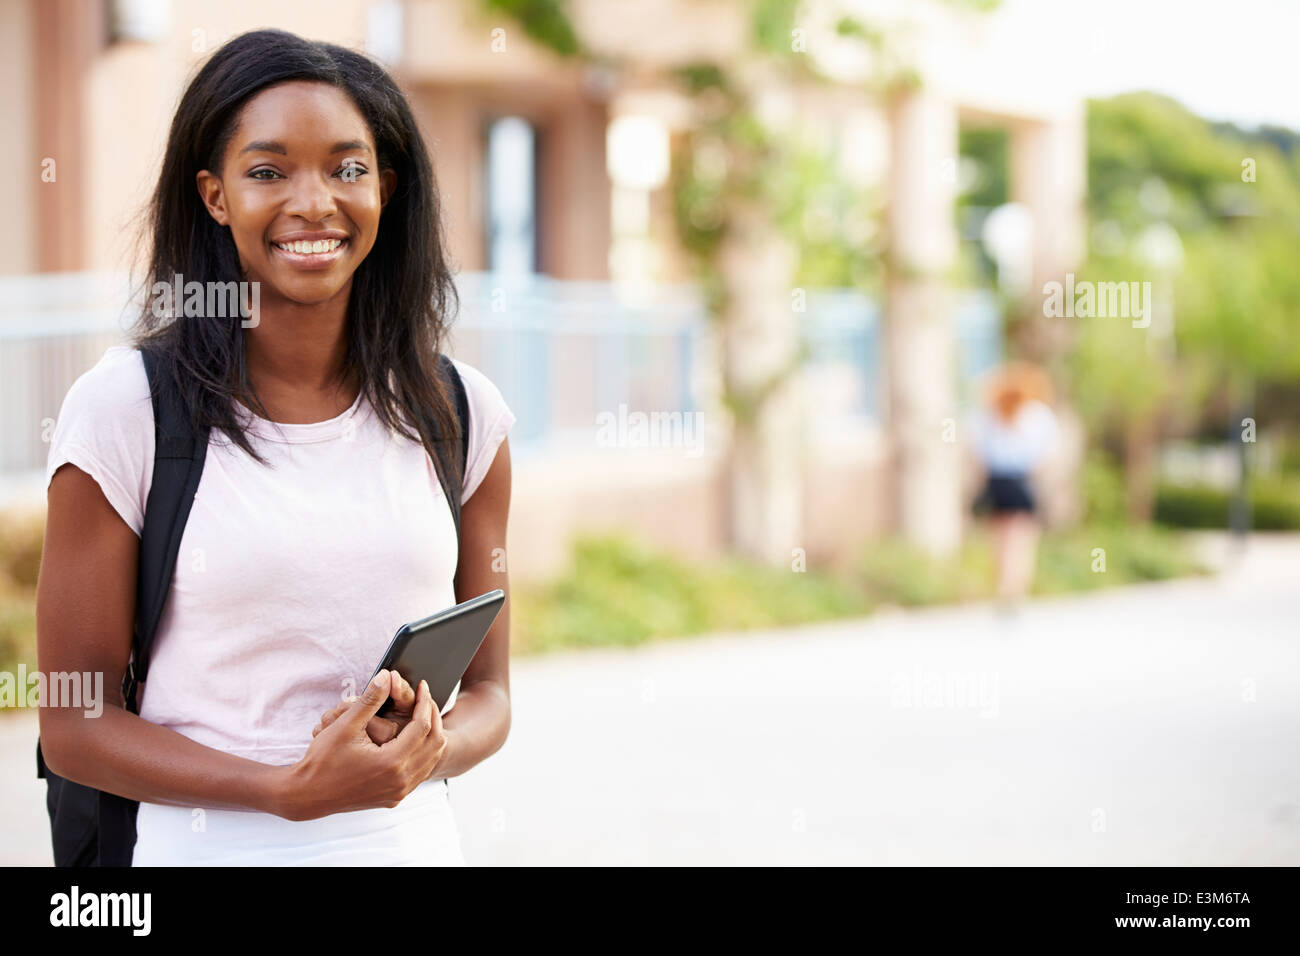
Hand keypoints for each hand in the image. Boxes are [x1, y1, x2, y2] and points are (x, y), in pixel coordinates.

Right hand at [281, 669, 446, 820]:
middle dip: (433, 717)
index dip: (424, 702)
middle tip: (426, 698)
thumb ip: (370, 699)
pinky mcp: (393, 798)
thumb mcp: (345, 725)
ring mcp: (398, 792)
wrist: (308, 795)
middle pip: (434, 744)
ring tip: (422, 715)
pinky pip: (419, 774)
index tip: (423, 685)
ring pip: (430, 760)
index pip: (422, 726)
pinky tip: (412, 739)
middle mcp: (399, 780)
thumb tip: (387, 676)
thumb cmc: (323, 759)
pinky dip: (423, 754)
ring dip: (431, 736)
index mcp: (391, 762)